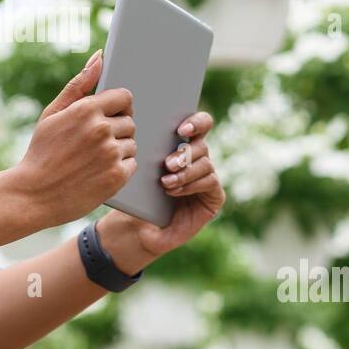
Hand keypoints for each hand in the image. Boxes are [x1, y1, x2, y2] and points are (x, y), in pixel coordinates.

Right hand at [10, 49, 136, 227]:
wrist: (33, 195)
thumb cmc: (41, 152)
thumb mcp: (52, 114)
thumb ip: (79, 85)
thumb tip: (100, 57)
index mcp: (87, 109)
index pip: (124, 97)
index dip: (118, 106)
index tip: (108, 115)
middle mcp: (102, 129)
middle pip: (129, 121)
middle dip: (116, 130)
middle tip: (93, 143)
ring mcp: (111, 154)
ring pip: (131, 144)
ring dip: (118, 150)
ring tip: (93, 160)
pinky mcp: (117, 176)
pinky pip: (131, 164)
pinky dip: (119, 169)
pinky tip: (99, 172)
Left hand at [103, 110, 223, 260]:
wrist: (135, 226)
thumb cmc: (134, 194)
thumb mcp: (137, 168)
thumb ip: (146, 147)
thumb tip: (144, 127)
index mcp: (182, 144)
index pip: (199, 123)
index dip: (196, 122)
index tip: (181, 129)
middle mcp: (197, 158)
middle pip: (202, 143)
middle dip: (185, 152)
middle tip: (167, 163)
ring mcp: (207, 177)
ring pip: (206, 164)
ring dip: (185, 172)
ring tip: (165, 182)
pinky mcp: (214, 196)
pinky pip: (210, 182)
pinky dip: (192, 185)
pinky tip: (173, 190)